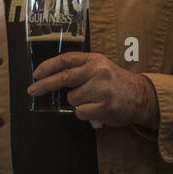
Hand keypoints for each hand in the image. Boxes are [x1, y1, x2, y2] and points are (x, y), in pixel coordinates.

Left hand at [28, 52, 157, 126]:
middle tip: (32, 90)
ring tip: (92, 100)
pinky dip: (84, 113)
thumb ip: (80, 69)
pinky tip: (96, 109)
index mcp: (94, 60)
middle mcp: (98, 71)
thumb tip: (50, 78)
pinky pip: (81, 112)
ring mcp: (103, 88)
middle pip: (64, 77)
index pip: (66, 60)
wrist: (140, 96)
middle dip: (45, 85)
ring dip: (76, 102)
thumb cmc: (115, 83)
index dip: (48, 66)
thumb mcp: (100, 67)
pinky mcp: (105, 105)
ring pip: (72, 98)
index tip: (36, 74)